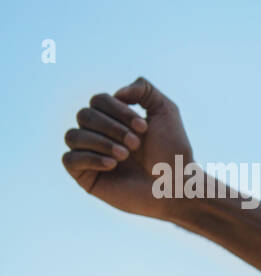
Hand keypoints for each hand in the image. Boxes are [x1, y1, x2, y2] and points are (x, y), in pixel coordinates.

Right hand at [61, 77, 193, 219]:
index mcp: (114, 119)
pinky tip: (113, 165)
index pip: (98, 100)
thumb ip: (144, 89)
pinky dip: (91, 158)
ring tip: (125, 155)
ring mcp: (90, 155)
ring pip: (73, 135)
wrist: (176, 186)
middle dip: (112, 127)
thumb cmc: (173, 152)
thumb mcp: (166, 111)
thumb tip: (117, 92)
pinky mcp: (86, 177)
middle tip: (136, 144)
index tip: (144, 128)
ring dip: (102, 142)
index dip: (118, 110)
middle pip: (84, 115)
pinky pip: (69, 159)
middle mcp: (99, 135)